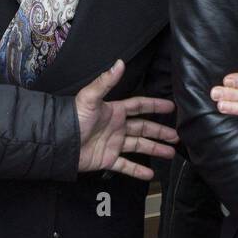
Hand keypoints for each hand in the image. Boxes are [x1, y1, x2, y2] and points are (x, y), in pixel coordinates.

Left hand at [74, 59, 177, 180]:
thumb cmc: (74, 118)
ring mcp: (113, 144)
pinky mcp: (107, 159)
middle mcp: (117, 127)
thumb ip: (106, 81)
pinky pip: (126, 166)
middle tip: (176, 135)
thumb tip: (119, 63)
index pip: (139, 106)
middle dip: (160, 131)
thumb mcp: (90, 97)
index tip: (171, 106)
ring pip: (139, 146)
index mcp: (115, 111)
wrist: (60, 142)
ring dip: (155, 149)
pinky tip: (150, 175)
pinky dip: (138, 171)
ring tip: (170, 153)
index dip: (154, 105)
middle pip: (144, 128)